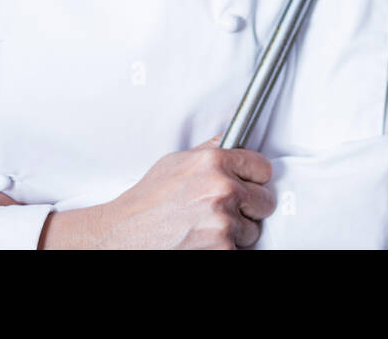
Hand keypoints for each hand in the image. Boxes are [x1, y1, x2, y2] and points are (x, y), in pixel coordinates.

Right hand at [39, 135, 275, 249]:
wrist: (123, 235)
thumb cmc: (148, 201)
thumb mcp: (177, 162)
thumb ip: (211, 149)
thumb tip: (235, 138)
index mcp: (214, 162)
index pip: (263, 168)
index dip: (255, 178)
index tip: (249, 185)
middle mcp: (222, 189)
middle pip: (264, 201)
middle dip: (249, 207)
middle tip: (224, 211)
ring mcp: (223, 221)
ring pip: (253, 229)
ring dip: (237, 231)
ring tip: (207, 228)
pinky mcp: (223, 248)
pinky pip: (241, 249)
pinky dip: (226, 248)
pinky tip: (204, 241)